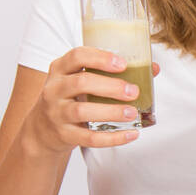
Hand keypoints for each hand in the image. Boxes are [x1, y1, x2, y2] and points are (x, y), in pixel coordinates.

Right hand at [26, 50, 160, 152]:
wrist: (42, 128)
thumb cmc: (71, 97)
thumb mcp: (82, 79)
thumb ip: (113, 72)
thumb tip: (153, 68)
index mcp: (61, 69)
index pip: (77, 56)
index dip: (101, 58)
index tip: (123, 64)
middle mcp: (54, 89)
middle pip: (80, 83)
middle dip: (110, 87)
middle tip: (133, 91)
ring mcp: (56, 113)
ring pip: (82, 111)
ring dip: (110, 111)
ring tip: (132, 113)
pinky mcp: (63, 135)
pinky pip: (88, 138)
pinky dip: (112, 138)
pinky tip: (131, 134)